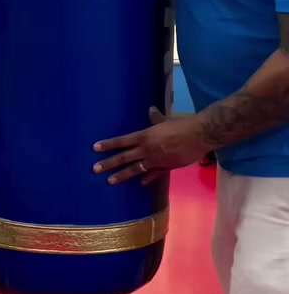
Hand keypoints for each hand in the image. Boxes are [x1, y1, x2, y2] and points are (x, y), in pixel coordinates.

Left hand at [92, 108, 207, 184]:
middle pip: (124, 157)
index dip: (108, 144)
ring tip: (110, 181)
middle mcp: (146, 149)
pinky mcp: (166, 167)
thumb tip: (151, 110)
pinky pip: (153, 174)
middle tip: (95, 169)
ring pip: (135, 169)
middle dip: (108, 164)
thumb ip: (156, 118)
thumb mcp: (165, 120)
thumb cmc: (182, 124)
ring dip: (122, 175)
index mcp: (144, 136)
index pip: (121, 141)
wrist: (199, 135)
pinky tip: (141, 183)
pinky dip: (147, 179)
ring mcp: (155, 160)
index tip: (95, 148)